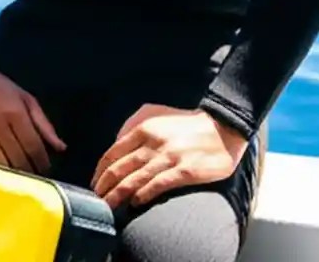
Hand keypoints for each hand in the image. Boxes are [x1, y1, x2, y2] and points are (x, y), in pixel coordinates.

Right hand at [0, 59, 66, 173]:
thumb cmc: (0, 88)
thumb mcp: (26, 99)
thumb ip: (43, 124)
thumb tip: (61, 148)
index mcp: (16, 113)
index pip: (33, 146)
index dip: (41, 162)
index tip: (45, 169)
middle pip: (17, 157)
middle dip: (28, 171)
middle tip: (33, 177)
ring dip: (11, 174)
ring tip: (17, 179)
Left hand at [90, 104, 248, 208]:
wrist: (223, 128)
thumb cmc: (187, 123)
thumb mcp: (156, 112)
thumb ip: (134, 124)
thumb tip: (117, 142)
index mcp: (144, 128)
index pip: (113, 153)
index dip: (100, 172)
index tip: (95, 184)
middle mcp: (153, 143)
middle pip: (120, 169)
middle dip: (105, 187)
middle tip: (97, 200)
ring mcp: (169, 157)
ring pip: (135, 179)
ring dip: (119, 195)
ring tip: (109, 206)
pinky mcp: (185, 171)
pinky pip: (158, 185)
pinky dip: (144, 194)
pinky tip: (136, 202)